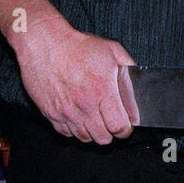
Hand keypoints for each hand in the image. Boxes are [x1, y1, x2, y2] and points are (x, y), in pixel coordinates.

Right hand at [12, 17, 136, 143]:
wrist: (44, 44)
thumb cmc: (78, 46)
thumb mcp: (113, 51)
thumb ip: (129, 71)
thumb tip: (139, 89)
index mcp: (102, 91)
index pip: (119, 127)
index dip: (126, 129)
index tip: (127, 124)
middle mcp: (84, 106)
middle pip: (103, 138)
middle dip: (111, 132)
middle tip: (111, 121)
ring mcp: (65, 112)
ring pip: (85, 138)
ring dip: (94, 132)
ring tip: (96, 118)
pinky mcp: (50, 114)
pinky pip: (66, 133)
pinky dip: (75, 130)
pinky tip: (80, 116)